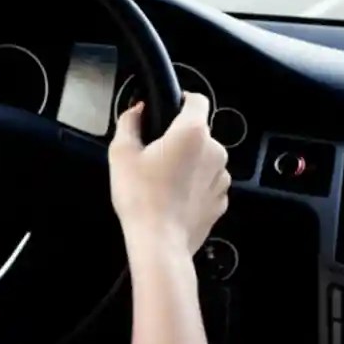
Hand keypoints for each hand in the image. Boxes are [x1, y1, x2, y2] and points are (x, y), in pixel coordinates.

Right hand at [108, 93, 229, 255]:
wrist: (159, 243)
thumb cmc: (141, 198)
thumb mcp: (121, 153)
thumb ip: (129, 122)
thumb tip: (136, 111)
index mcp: (192, 132)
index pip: (198, 100)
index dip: (183, 100)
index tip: (171, 108)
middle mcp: (214, 151)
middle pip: (199, 132)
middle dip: (180, 138)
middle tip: (155, 155)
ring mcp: (221, 177)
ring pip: (205, 158)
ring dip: (189, 163)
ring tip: (163, 180)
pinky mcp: (221, 200)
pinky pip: (208, 182)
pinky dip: (195, 185)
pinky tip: (174, 197)